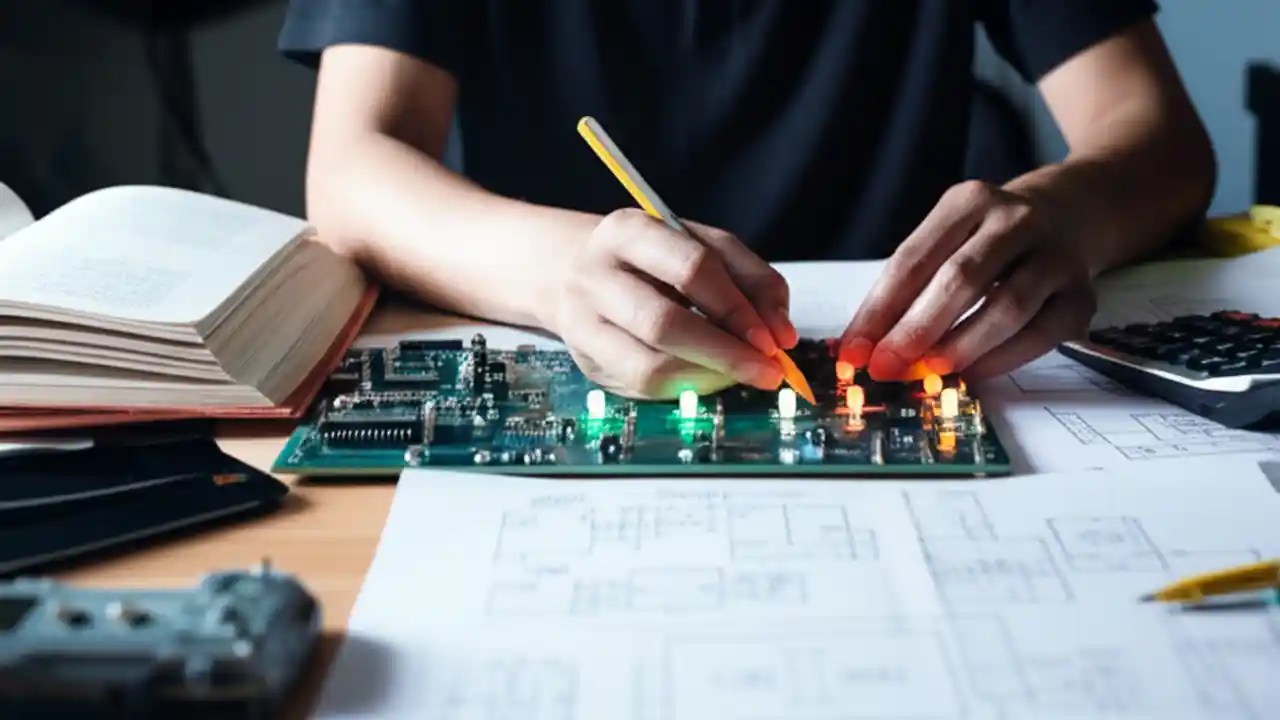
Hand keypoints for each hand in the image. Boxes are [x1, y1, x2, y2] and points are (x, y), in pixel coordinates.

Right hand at [544, 208, 798, 398]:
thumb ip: (751, 280)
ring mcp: (582, 321)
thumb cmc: (653, 260)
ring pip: (650, 364)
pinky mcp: (585, 361)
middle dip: (726, 353)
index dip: (739, 309)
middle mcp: (596, 274)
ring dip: (708, 376)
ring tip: (740, 374)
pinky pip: (641, 386)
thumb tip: (781, 333)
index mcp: (629, 231)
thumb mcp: (703, 246)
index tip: (775, 339)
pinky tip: (707, 378)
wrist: (573, 272)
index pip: (691, 269)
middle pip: (664, 323)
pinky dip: (684, 387)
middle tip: (766, 371)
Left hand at [838, 180, 1096, 380]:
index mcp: (969, 201)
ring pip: (1006, 307)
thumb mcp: (948, 239)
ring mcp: (1057, 255)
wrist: (1073, 214)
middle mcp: (1017, 220)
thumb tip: (864, 346)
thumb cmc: (989, 238)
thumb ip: (908, 288)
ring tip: (928, 374)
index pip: (913, 258)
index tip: (854, 350)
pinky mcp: (1083, 294)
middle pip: (961, 279)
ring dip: (960, 347)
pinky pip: (1041, 334)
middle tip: (887, 367)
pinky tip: (972, 374)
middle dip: (916, 330)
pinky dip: (1002, 359)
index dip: (879, 309)